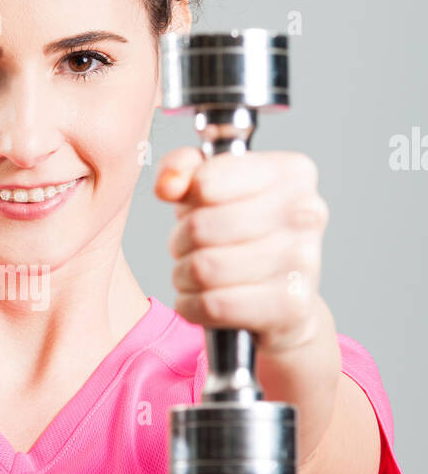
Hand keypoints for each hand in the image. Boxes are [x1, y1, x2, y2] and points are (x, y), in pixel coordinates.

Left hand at [153, 147, 328, 356]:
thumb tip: (167, 185)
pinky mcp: (291, 306)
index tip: (198, 208)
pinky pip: (212, 305)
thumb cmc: (242, 236)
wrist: (283, 303)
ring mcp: (303, 260)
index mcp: (292, 172)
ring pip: (204, 268)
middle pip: (200, 227)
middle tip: (192, 248)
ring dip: (184, 276)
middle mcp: (306, 212)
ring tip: (198, 275)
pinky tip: (204, 300)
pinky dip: (192, 305)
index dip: (187, 201)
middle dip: (181, 242)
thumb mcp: (210, 189)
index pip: (206, 181)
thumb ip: (181, 167)